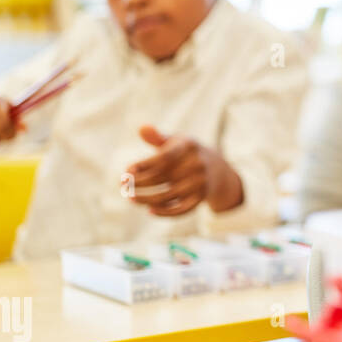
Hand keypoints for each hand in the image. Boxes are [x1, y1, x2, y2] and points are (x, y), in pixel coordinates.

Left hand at [125, 125, 242, 215]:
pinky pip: (182, 209)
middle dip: (139, 183)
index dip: (143, 165)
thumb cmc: (188, 153)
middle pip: (162, 177)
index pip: (163, 157)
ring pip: (168, 195)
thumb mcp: (177, 141)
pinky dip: (165, 212)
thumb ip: (158, 137)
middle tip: (122, 186)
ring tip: (130, 198)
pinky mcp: (201, 198)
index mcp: (189, 146)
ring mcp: (201, 182)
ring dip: (146, 199)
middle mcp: (197, 163)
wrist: (219, 170)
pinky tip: (149, 210)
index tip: (127, 170)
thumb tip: (142, 128)